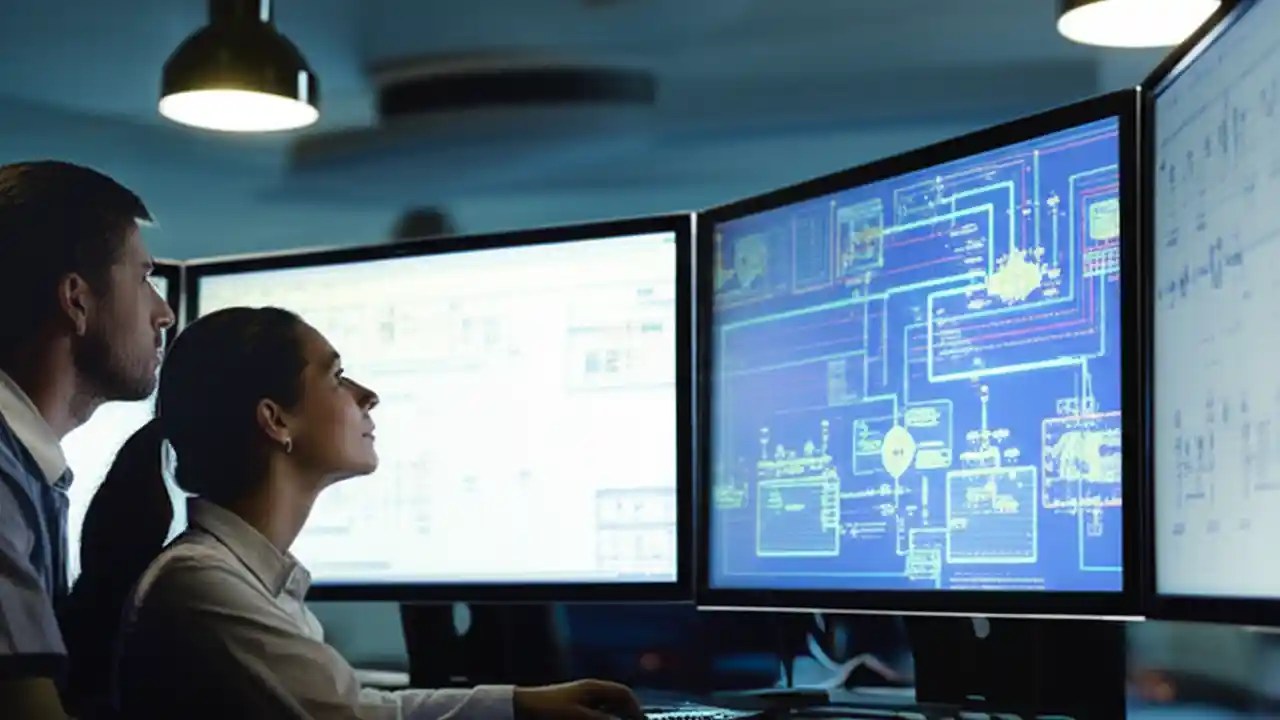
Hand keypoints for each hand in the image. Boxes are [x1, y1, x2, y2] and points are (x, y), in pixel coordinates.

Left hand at [513, 679, 643, 719]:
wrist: (518, 709)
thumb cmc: (548, 710)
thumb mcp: (578, 717)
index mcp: (594, 688)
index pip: (624, 694)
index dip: (635, 710)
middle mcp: (589, 692)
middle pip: (616, 703)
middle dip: (625, 715)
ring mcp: (580, 701)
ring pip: (604, 710)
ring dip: (610, 718)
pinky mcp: (570, 711)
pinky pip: (592, 715)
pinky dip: (598, 719)